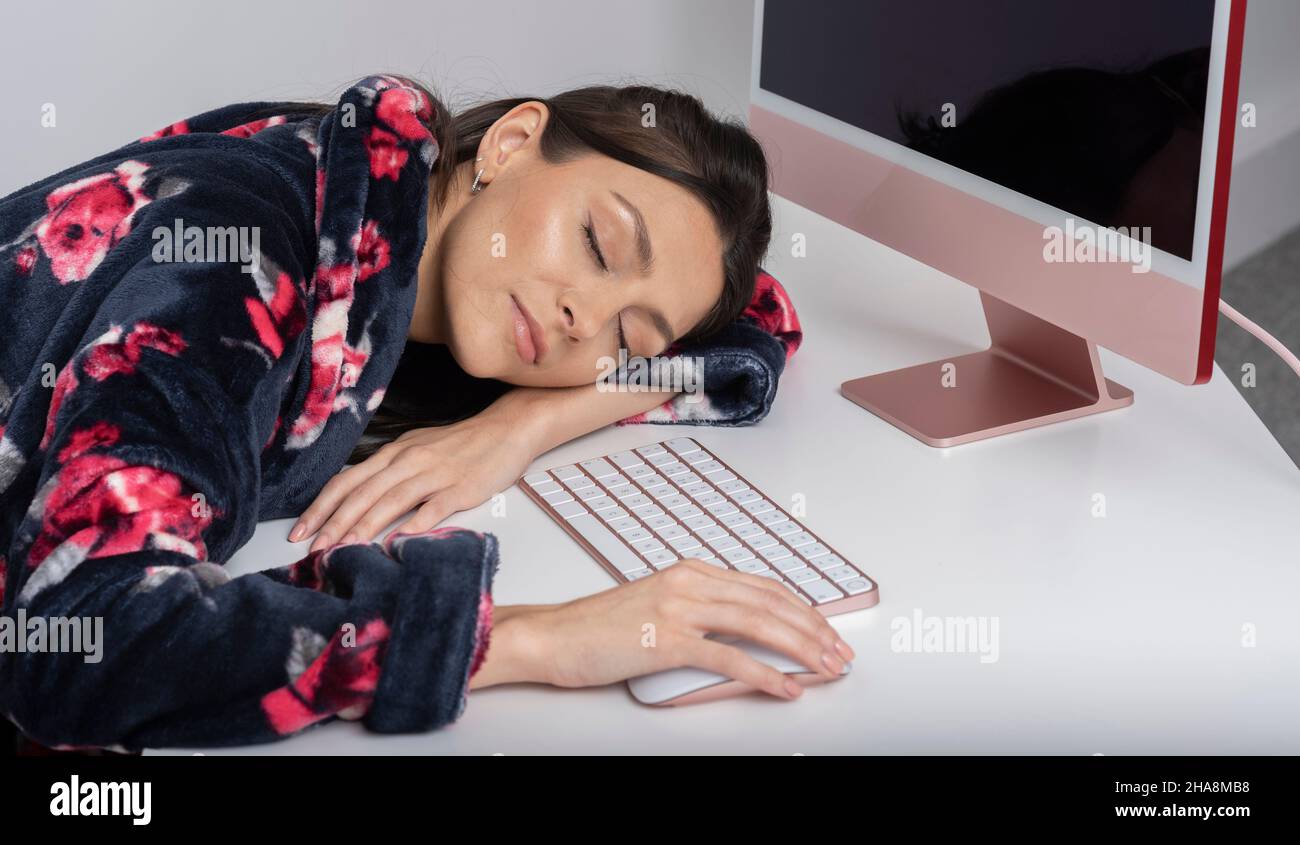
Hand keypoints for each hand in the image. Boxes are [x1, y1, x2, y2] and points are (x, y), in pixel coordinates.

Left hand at [290, 402, 540, 550]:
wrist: (507, 429)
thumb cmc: (462, 444)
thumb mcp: (418, 451)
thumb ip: (390, 473)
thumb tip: (358, 500)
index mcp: (394, 453)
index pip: (347, 480)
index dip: (321, 507)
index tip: (300, 532)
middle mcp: (408, 461)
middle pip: (362, 493)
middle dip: (333, 523)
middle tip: (313, 551)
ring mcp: (435, 474)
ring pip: (391, 501)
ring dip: (364, 526)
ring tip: (344, 550)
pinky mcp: (461, 488)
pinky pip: (433, 508)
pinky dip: (414, 524)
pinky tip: (398, 542)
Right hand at [472, 559, 856, 699]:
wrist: (551, 636)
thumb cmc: (596, 627)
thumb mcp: (654, 604)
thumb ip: (695, 608)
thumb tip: (738, 633)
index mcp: (689, 570)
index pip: (762, 585)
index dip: (801, 609)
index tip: (825, 630)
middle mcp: (689, 582)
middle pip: (769, 602)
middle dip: (813, 629)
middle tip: (839, 653)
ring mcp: (679, 609)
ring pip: (758, 624)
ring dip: (800, 649)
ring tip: (825, 668)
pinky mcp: (667, 641)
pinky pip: (729, 659)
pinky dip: (765, 675)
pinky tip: (786, 688)